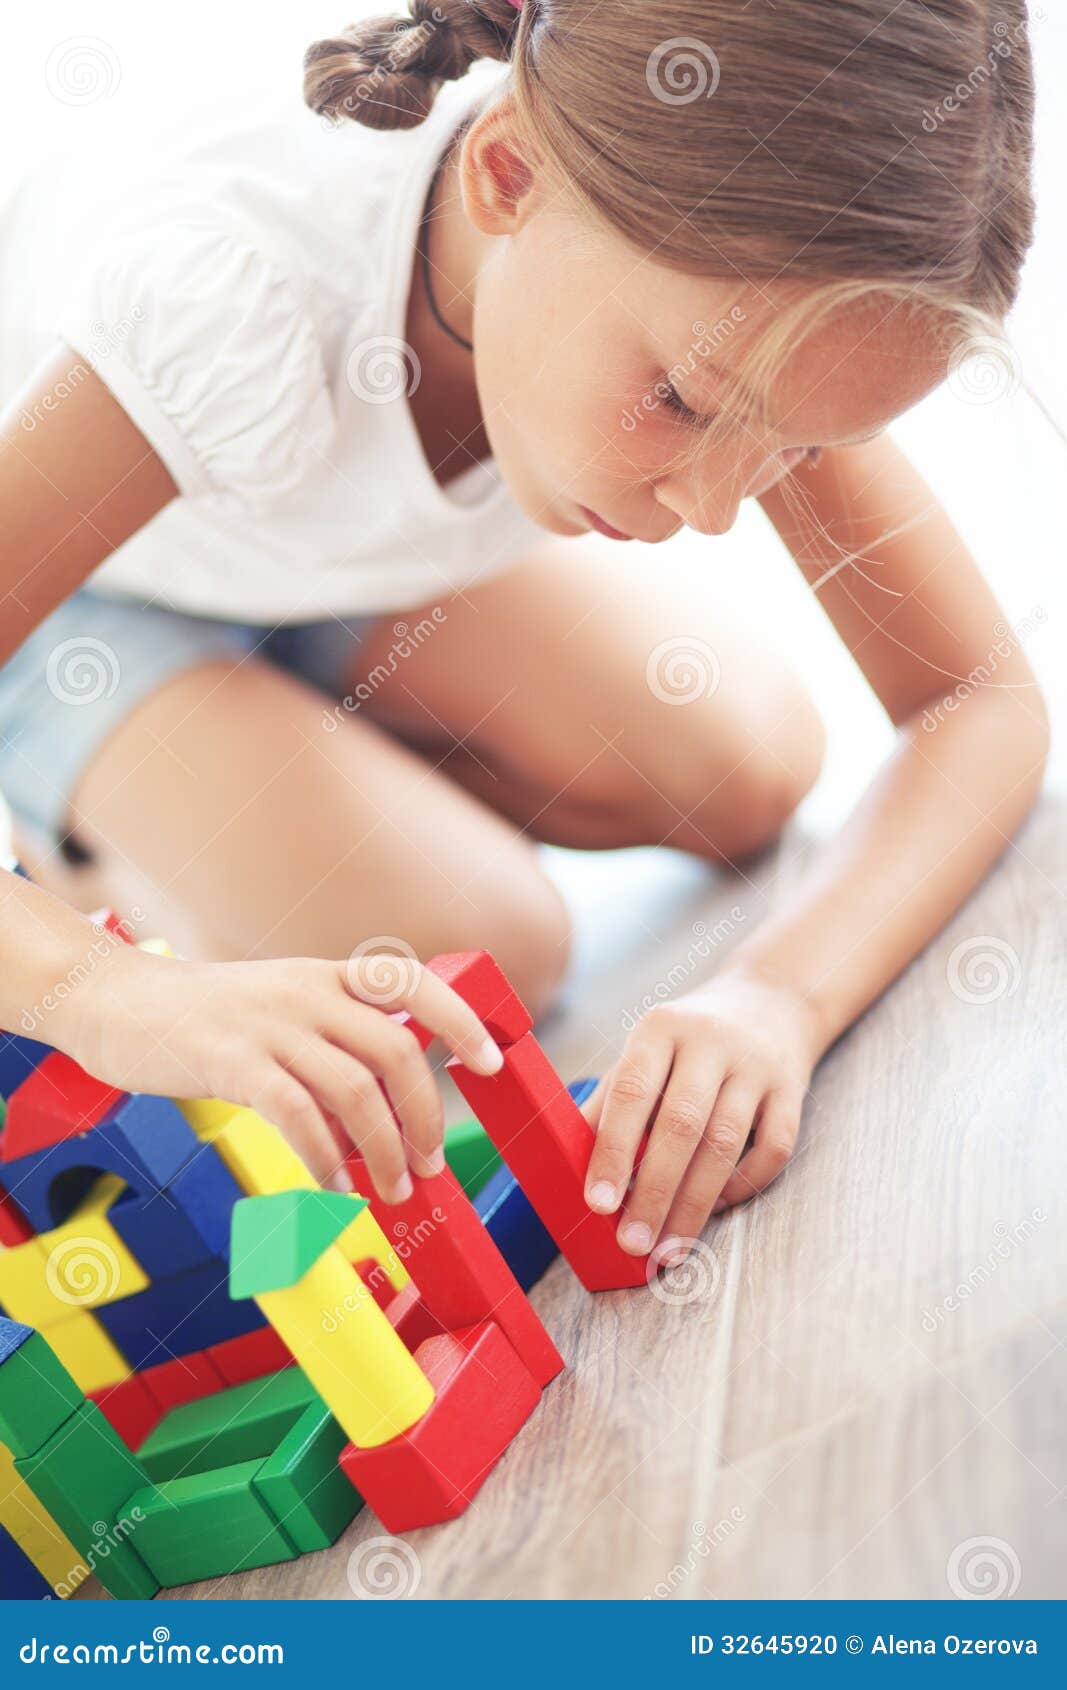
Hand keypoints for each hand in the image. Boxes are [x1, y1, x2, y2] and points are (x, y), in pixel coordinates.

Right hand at [58, 944, 502, 1199]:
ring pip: (357, 1091)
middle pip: (398, 1052)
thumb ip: (331, 1042)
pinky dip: (325, 1158)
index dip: (461, 1021)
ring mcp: (270, 1024)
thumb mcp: (280, 1007)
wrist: (116, 1000)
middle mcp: (308, 991)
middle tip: (428, 1165)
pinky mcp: (232, 1061)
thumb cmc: (205, 1017)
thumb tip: (382, 1111)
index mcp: (326, 975)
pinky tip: (332, 1186)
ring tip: (390, 1189)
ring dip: (385, 1150)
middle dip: (425, 1117)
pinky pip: (298, 1115)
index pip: (414, 983)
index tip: (491, 1063)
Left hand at [580, 970, 819, 1255]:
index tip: (599, 1203)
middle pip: (680, 1124)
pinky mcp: (792, 1089)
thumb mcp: (646, 1050)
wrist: (771, 1002)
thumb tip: (571, 1164)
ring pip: (724, 1144)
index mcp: (661, 1027)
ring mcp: (756, 1064)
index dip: (613, 1150)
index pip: (631, 1092)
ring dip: (694, 1204)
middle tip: (632, 1243)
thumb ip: (611, 1100)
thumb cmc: (689, 1040)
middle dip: (654, 1191)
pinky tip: (718, 1208)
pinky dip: (744, 1185)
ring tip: (668, 1248)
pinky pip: (773, 1148)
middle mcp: (710, 1040)